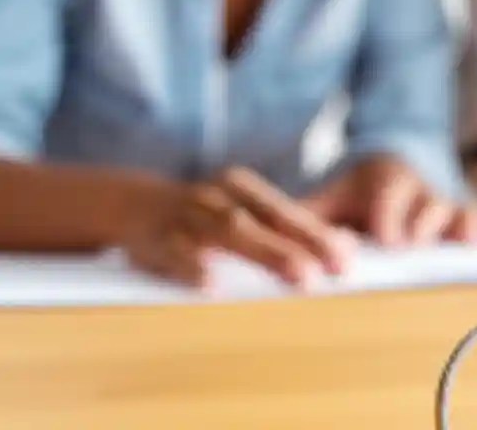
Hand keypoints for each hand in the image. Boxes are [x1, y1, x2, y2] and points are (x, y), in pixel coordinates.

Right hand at [122, 167, 354, 288]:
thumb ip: (288, 228)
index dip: (317, 235)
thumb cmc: (201, 215)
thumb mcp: (243, 212)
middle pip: (263, 220)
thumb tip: (344, 246)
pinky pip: (174, 253)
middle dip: (298, 246)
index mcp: (241, 188)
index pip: (286, 212)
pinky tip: (212, 288)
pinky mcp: (154, 238)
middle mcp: (217, 196)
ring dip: (265, 255)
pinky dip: (194, 269)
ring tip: (299, 278)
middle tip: (326, 274)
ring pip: (228, 232)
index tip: (347, 260)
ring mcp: (185, 215)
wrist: (129, 203)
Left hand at [304, 156, 476, 247]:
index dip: (390, 216)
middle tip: (420, 244)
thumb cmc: (361, 193)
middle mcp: (423, 188)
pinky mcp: (473, 215)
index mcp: (387, 180)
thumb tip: (268, 241)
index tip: (389, 239)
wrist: (397, 168)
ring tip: (471, 240)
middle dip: (425, 223)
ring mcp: (450, 202)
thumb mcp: (332, 197)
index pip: (388, 195)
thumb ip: (305, 218)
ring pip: (462, 211)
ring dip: (467, 225)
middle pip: (429, 204)